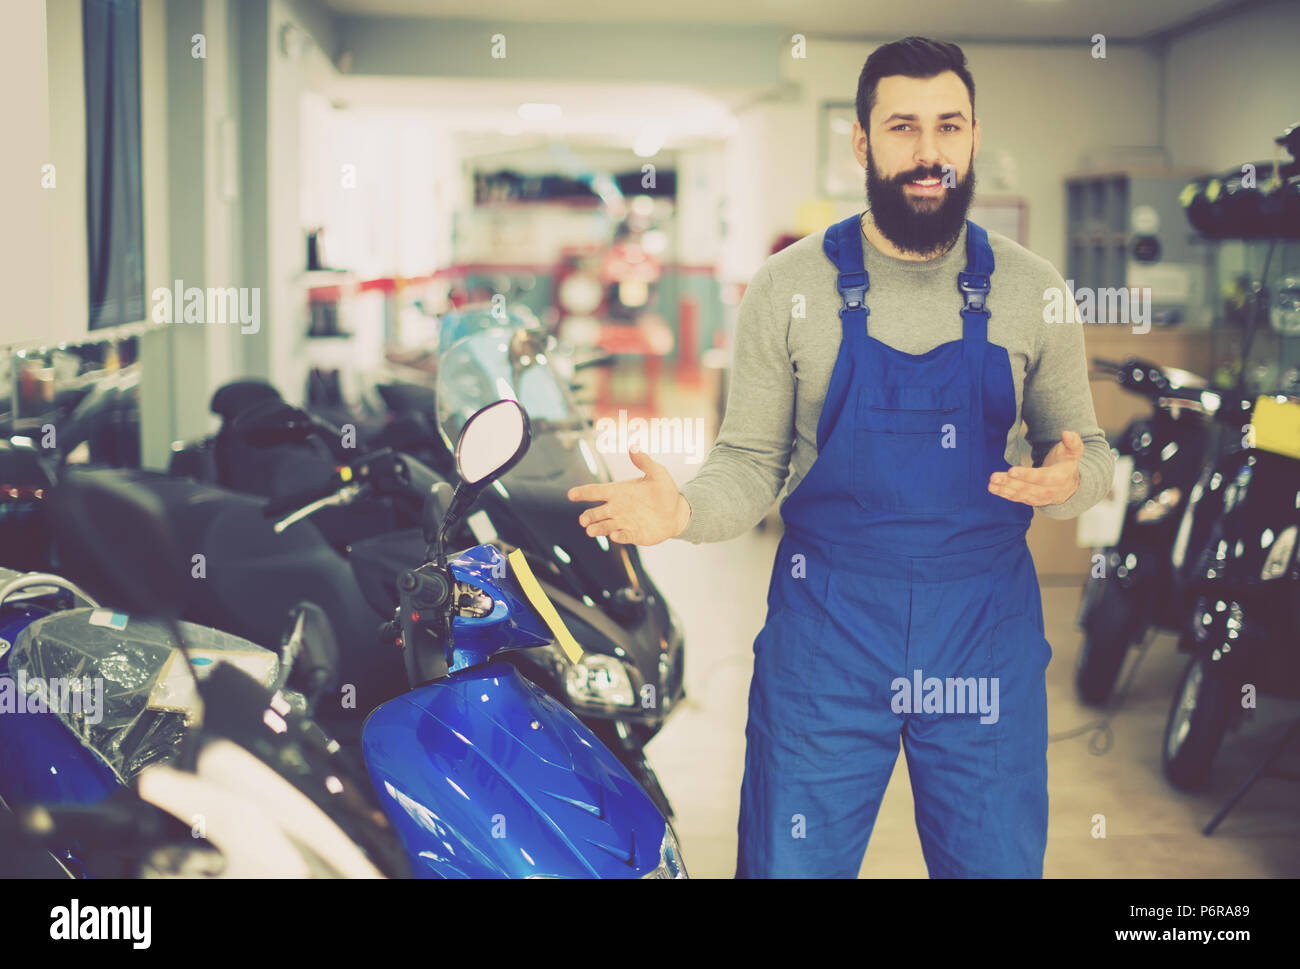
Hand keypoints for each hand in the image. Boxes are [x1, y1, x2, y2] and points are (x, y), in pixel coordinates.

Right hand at [567, 446, 690, 545]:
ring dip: (597, 529)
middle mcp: (617, 508)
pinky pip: (623, 536)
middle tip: (584, 520)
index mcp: (618, 492)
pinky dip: (618, 536)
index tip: (571, 495)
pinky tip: (615, 535)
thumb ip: (644, 461)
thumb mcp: (657, 473)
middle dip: (588, 516)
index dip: (583, 492)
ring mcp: (624, 522)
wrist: (677, 512)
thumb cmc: (664, 490)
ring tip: (590, 531)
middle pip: (596, 513)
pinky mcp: (633, 534)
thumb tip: (633, 446)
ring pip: (605, 526)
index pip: (596, 491)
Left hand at [988, 430, 1082, 506]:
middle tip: (994, 477)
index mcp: (1058, 478)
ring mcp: (1038, 497)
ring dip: (1004, 489)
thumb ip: (1073, 443)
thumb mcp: (1073, 452)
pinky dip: (1004, 494)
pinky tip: (993, 488)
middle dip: (1009, 483)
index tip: (1011, 471)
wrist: (1069, 486)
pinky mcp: (1030, 500)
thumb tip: (1067, 434)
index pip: (1040, 477)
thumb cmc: (1066, 464)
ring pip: (1019, 494)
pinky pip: (1016, 498)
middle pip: (1026, 487)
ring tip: (991, 483)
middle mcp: (1047, 491)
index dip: (1025, 475)